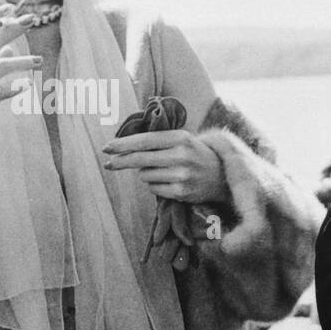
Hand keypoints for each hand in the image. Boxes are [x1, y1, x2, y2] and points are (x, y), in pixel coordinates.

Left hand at [101, 129, 228, 204]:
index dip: (123, 144)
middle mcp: (182, 155)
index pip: (145, 140)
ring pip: (145, 176)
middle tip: (108, 164)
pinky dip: (155, 185)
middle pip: (140, 159)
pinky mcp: (182, 192)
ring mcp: (182, 175)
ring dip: (146, 174)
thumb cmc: (195, 154)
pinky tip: (168, 181)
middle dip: (121, 161)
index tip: (107, 147)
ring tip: (162, 170)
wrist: (223, 174)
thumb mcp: (181, 139)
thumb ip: (157, 140)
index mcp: (180, 137)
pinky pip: (154, 189)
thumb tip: (123, 146)